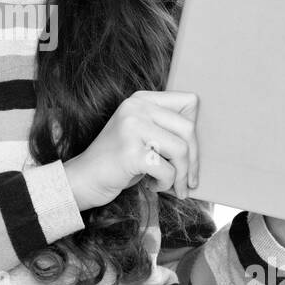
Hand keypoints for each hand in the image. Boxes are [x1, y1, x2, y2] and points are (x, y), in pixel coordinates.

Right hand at [62, 90, 198, 209]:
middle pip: (188, 128)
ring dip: (180, 175)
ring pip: (180, 150)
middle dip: (193, 159)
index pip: (189, 102)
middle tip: (188, 180)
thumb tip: (201, 137)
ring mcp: (132, 128)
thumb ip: (164, 127)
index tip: (189, 152)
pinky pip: (167, 170)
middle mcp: (136, 107)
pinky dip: (165, 184)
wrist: (82, 179)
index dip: (194, 130)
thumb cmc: (118, 161)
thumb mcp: (140, 134)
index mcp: (141, 99)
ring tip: (172, 186)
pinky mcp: (130, 152)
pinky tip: (153, 186)